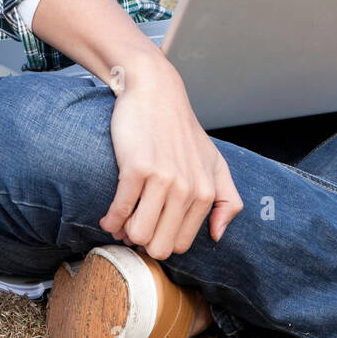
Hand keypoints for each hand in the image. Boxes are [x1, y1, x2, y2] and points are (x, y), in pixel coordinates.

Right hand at [99, 62, 243, 259]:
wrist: (155, 91)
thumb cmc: (181, 129)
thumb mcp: (215, 162)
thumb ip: (227, 199)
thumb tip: (217, 236)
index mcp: (206, 192)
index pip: (181, 245)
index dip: (161, 242)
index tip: (151, 230)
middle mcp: (187, 188)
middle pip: (159, 245)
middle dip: (143, 242)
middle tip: (133, 227)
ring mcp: (162, 178)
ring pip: (138, 234)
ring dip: (124, 232)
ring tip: (121, 221)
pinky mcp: (136, 168)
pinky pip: (119, 211)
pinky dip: (110, 220)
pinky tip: (108, 216)